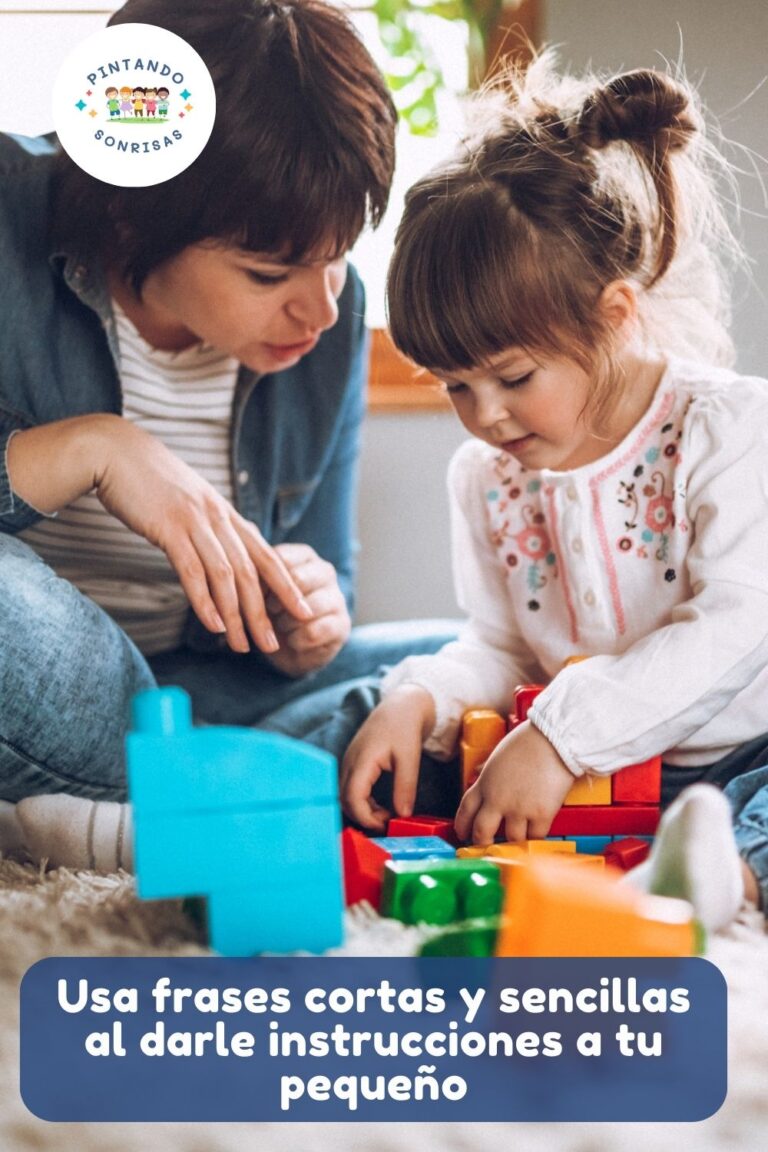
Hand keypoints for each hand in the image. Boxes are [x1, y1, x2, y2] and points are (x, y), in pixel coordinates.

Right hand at [93, 419, 312, 653]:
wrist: (116, 451)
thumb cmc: (149, 481)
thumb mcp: (190, 502)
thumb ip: (210, 527)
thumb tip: (222, 554)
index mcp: (227, 514)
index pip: (268, 555)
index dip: (288, 586)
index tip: (304, 612)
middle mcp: (219, 518)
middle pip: (251, 573)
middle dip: (264, 613)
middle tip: (272, 645)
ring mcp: (195, 522)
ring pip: (226, 576)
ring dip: (236, 616)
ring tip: (242, 646)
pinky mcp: (169, 528)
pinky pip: (193, 570)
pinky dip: (205, 601)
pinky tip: (213, 625)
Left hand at [263, 544, 350, 676]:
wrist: (290, 647)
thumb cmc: (270, 611)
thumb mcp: (257, 592)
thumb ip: (252, 578)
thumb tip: (241, 573)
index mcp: (304, 556)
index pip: (281, 559)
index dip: (261, 580)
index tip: (250, 595)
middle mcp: (324, 572)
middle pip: (297, 580)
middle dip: (275, 602)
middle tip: (266, 613)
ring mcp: (337, 597)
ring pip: (306, 608)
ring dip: (285, 623)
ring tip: (280, 627)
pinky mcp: (342, 625)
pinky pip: (313, 632)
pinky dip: (296, 641)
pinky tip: (293, 641)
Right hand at [340, 686, 435, 831]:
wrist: (400, 706)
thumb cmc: (404, 727)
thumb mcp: (410, 758)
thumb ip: (405, 787)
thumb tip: (402, 815)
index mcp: (362, 760)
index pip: (352, 797)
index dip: (366, 817)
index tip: (385, 825)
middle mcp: (350, 762)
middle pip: (344, 800)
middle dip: (363, 817)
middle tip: (387, 823)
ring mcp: (349, 762)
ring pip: (346, 796)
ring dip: (362, 810)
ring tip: (386, 815)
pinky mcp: (353, 764)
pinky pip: (351, 789)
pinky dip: (362, 802)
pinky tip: (381, 806)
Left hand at [454, 721, 575, 844]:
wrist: (554, 739)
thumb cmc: (529, 741)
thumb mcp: (498, 757)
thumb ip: (490, 774)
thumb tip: (484, 777)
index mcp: (485, 782)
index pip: (465, 810)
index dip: (462, 825)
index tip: (463, 833)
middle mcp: (498, 799)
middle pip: (482, 831)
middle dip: (482, 842)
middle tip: (487, 846)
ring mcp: (519, 809)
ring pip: (511, 839)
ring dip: (514, 840)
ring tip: (519, 838)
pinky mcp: (541, 814)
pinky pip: (536, 837)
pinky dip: (536, 837)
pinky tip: (537, 833)